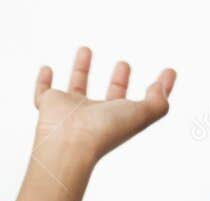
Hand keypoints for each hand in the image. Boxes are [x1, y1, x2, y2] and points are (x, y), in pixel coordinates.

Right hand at [32, 46, 174, 163]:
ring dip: (82, 68)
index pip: (140, 102)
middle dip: (119, 80)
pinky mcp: (49, 105)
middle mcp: (97, 115)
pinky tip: (47, 68)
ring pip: (77, 86)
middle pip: (111, 95)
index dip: (155, 88)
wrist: (69, 142)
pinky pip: (44, 92)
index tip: (166, 72)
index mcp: (120, 119)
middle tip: (124, 64)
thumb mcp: (141, 115)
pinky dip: (43, 81)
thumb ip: (158, 101)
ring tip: (86, 49)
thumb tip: (162, 85)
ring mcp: (72, 110)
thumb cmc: (105, 130)